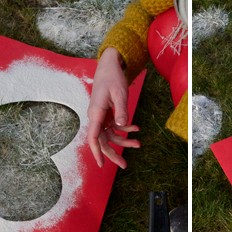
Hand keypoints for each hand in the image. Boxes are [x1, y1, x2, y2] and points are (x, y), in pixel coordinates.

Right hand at [86, 47, 140, 168]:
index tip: (101, 164)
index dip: (97, 152)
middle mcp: (96, 117)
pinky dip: (125, 129)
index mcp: (96, 113)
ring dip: (123, 141)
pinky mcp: (106, 113)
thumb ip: (121, 110)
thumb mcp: (120, 93)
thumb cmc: (112, 78)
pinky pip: (114, 126)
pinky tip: (136, 129)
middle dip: (113, 153)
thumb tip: (121, 125)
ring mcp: (101, 116)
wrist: (109, 66)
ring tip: (138, 144)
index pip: (93, 137)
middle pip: (102, 140)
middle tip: (125, 165)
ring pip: (110, 135)